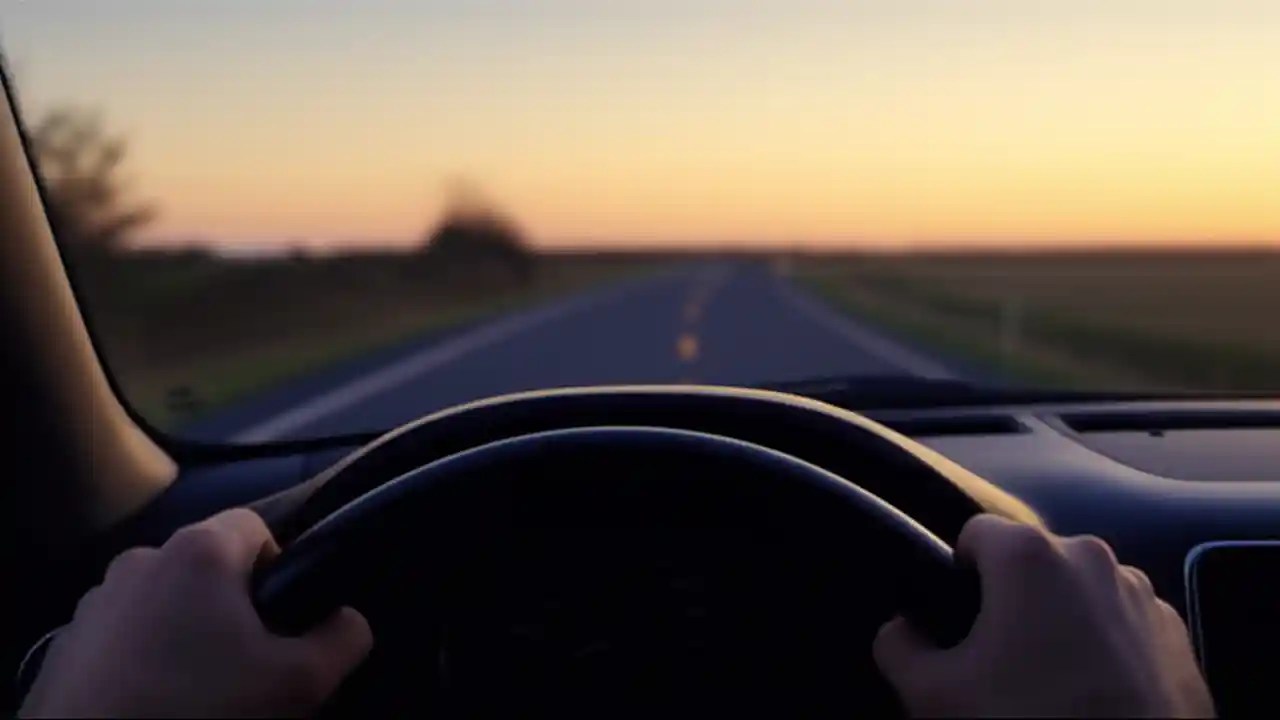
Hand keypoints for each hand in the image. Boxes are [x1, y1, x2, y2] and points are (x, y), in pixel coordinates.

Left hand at [19, 509, 372, 718]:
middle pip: (209, 570)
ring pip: (164, 606)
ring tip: (196, 695)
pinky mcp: (63, 648)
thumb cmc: (201, 712)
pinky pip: (123, 640)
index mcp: (198, 551)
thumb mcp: (302, 683)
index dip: (281, 572)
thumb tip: (346, 620)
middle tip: (248, 669)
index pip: (257, 527)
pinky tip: (154, 705)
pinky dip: (143, 663)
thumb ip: (343, 637)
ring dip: (184, 636)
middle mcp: (141, 561)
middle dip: (232, 611)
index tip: (283, 626)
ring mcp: (94, 604)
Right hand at [873, 514, 1213, 717]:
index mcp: (1029, 556)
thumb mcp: (931, 695)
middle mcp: (1091, 558)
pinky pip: (1122, 626)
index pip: (972, 534)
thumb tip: (902, 630)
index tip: (958, 625)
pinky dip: (1104, 650)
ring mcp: (1142, 595)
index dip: (956, 578)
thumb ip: (898, 645)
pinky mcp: (1176, 637)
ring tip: (1048, 686)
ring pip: (1077, 594)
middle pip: (1029, 564)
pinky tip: (1090, 698)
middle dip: (1010, 604)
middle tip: (998, 665)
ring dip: (1059, 624)